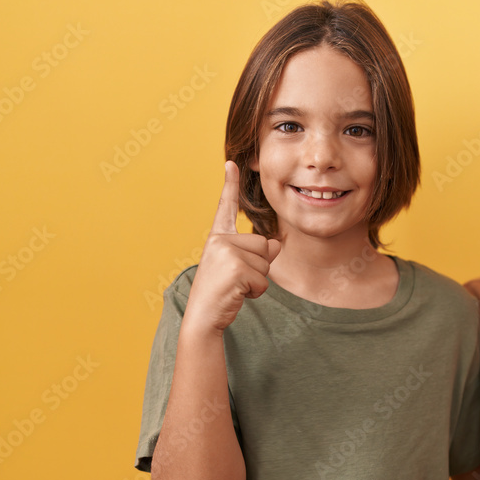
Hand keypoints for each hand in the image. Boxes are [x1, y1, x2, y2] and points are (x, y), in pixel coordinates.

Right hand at [186, 162, 281, 332]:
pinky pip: (263, 279)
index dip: (230, 185)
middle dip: (259, 267)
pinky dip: (256, 291)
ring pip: (265, 262)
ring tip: (235, 287)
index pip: (226, 208)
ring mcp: (226, 253)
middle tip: (236, 280)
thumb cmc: (222, 292)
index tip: (231, 163)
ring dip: (257, 281)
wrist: (203, 316)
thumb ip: (257, 252)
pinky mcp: (234, 268)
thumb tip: (276, 243)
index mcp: (218, 238)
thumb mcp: (239, 267)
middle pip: (264, 244)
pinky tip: (237, 294)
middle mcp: (219, 241)